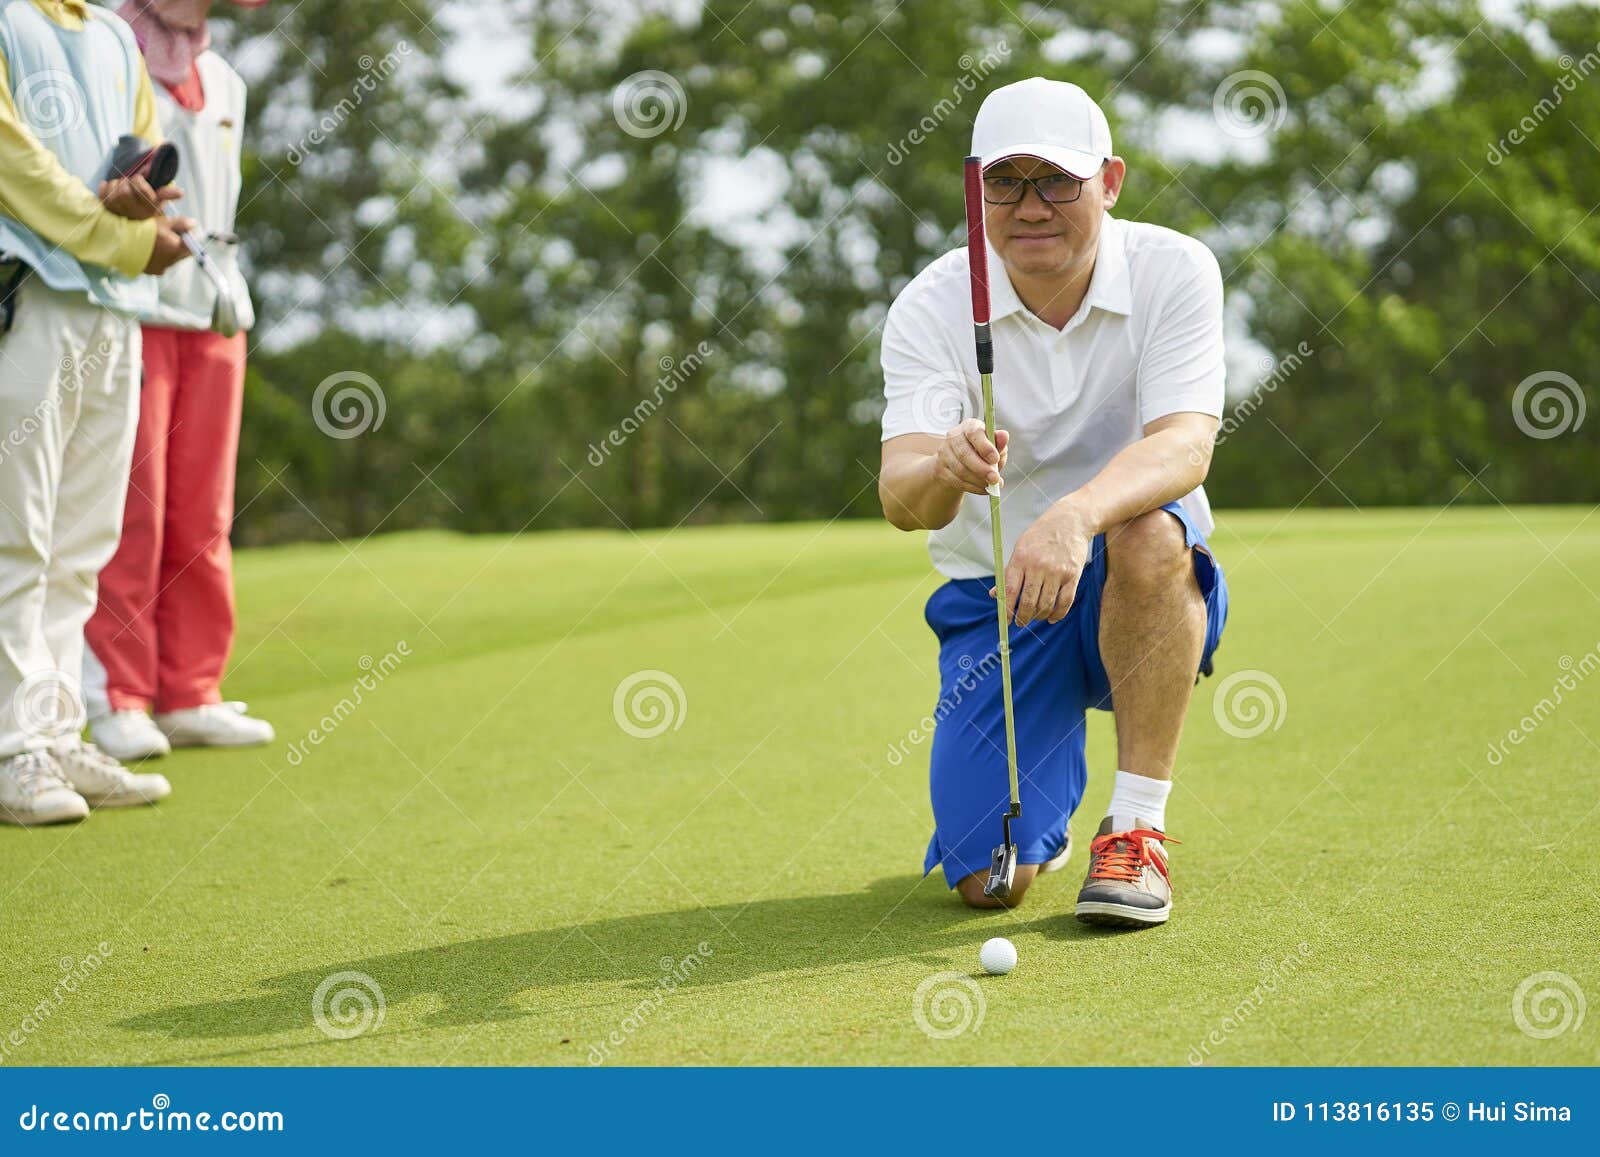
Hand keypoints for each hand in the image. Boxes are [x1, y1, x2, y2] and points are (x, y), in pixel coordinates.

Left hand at [98, 176, 181, 219]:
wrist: (132, 224)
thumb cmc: (147, 209)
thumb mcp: (160, 203)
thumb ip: (168, 195)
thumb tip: (181, 193)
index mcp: (147, 210)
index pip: (138, 187)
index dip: (139, 181)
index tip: (141, 182)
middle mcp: (132, 213)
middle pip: (124, 189)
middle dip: (127, 182)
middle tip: (131, 184)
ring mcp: (118, 212)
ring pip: (113, 189)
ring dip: (117, 184)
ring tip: (123, 188)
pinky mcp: (106, 210)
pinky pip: (103, 192)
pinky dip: (105, 187)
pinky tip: (110, 189)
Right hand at [143, 217, 195, 273]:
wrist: (120, 243)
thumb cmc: (141, 229)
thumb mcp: (162, 222)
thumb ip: (180, 223)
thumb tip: (194, 223)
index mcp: (177, 248)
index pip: (193, 245)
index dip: (189, 237)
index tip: (182, 230)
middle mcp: (172, 260)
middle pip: (183, 253)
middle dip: (180, 244)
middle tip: (169, 234)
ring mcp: (163, 267)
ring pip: (173, 259)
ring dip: (169, 251)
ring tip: (157, 241)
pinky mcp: (154, 271)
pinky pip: (162, 264)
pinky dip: (160, 258)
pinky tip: (150, 249)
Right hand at [933, 418, 1009, 495]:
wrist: (960, 461)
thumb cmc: (981, 450)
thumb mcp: (993, 444)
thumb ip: (999, 442)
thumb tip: (1004, 436)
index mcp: (969, 426)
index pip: (974, 433)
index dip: (985, 447)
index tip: (995, 459)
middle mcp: (954, 437)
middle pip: (965, 454)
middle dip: (982, 469)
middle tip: (994, 479)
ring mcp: (945, 453)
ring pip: (961, 470)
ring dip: (978, 481)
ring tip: (991, 485)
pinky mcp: (941, 469)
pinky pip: (957, 481)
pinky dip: (973, 487)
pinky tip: (983, 489)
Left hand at [991, 500, 1095, 626]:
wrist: (1070, 521)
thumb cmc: (1040, 537)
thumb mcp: (1020, 549)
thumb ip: (1008, 573)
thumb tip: (994, 595)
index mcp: (1021, 559)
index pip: (1010, 591)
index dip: (1008, 609)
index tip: (1006, 620)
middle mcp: (1039, 566)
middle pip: (1029, 602)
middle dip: (1024, 617)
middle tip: (1021, 623)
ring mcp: (1057, 571)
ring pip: (1047, 605)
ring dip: (1039, 616)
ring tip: (1036, 617)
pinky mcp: (1073, 575)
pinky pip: (1065, 602)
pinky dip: (1058, 614)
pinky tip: (1051, 618)